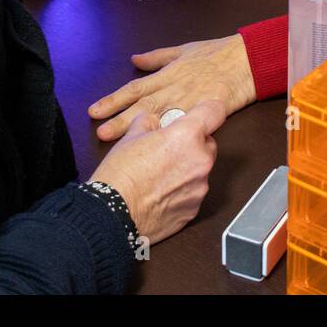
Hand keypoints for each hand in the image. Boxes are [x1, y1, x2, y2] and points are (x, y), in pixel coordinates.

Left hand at [88, 34, 255, 141]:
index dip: (113, 100)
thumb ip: (157, 58)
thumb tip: (134, 60)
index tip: (94, 112)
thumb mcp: (183, 49)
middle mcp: (175, 89)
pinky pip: (187, 128)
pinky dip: (173, 139)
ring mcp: (191, 103)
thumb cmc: (217, 53)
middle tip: (100, 133)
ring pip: (162, 120)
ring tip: (122, 144)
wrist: (247, 61)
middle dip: (120, 121)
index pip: (135, 89)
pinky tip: (162, 151)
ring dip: (141, 132)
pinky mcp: (207, 114)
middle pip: (143, 107)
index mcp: (168, 74)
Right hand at [88, 100, 224, 243]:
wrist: (112, 215)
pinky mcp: (194, 209)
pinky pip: (193, 193)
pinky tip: (160, 193)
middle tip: (168, 150)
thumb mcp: (130, 137)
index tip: (201, 114)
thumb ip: (148, 122)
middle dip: (193, 144)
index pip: (214, 111)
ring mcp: (200, 188)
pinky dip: (181, 191)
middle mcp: (200, 161)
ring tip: (159, 175)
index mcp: (187, 136)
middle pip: (208, 144)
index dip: (206, 111)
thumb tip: (152, 121)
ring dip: (187, 169)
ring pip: (200, 170)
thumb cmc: (120, 176)